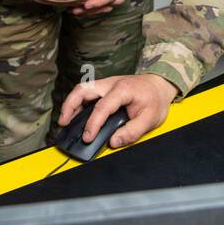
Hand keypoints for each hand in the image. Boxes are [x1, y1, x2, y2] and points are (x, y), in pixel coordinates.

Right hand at [57, 73, 178, 148]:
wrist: (160, 85)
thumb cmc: (155, 100)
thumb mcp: (150, 120)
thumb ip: (132, 132)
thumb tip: (113, 142)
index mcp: (123, 90)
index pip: (102, 107)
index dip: (93, 124)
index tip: (87, 138)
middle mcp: (111, 83)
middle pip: (83, 89)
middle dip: (69, 105)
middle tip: (63, 123)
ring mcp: (106, 84)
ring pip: (82, 89)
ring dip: (71, 104)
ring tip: (64, 121)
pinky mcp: (104, 87)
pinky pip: (87, 93)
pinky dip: (77, 103)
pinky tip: (75, 116)